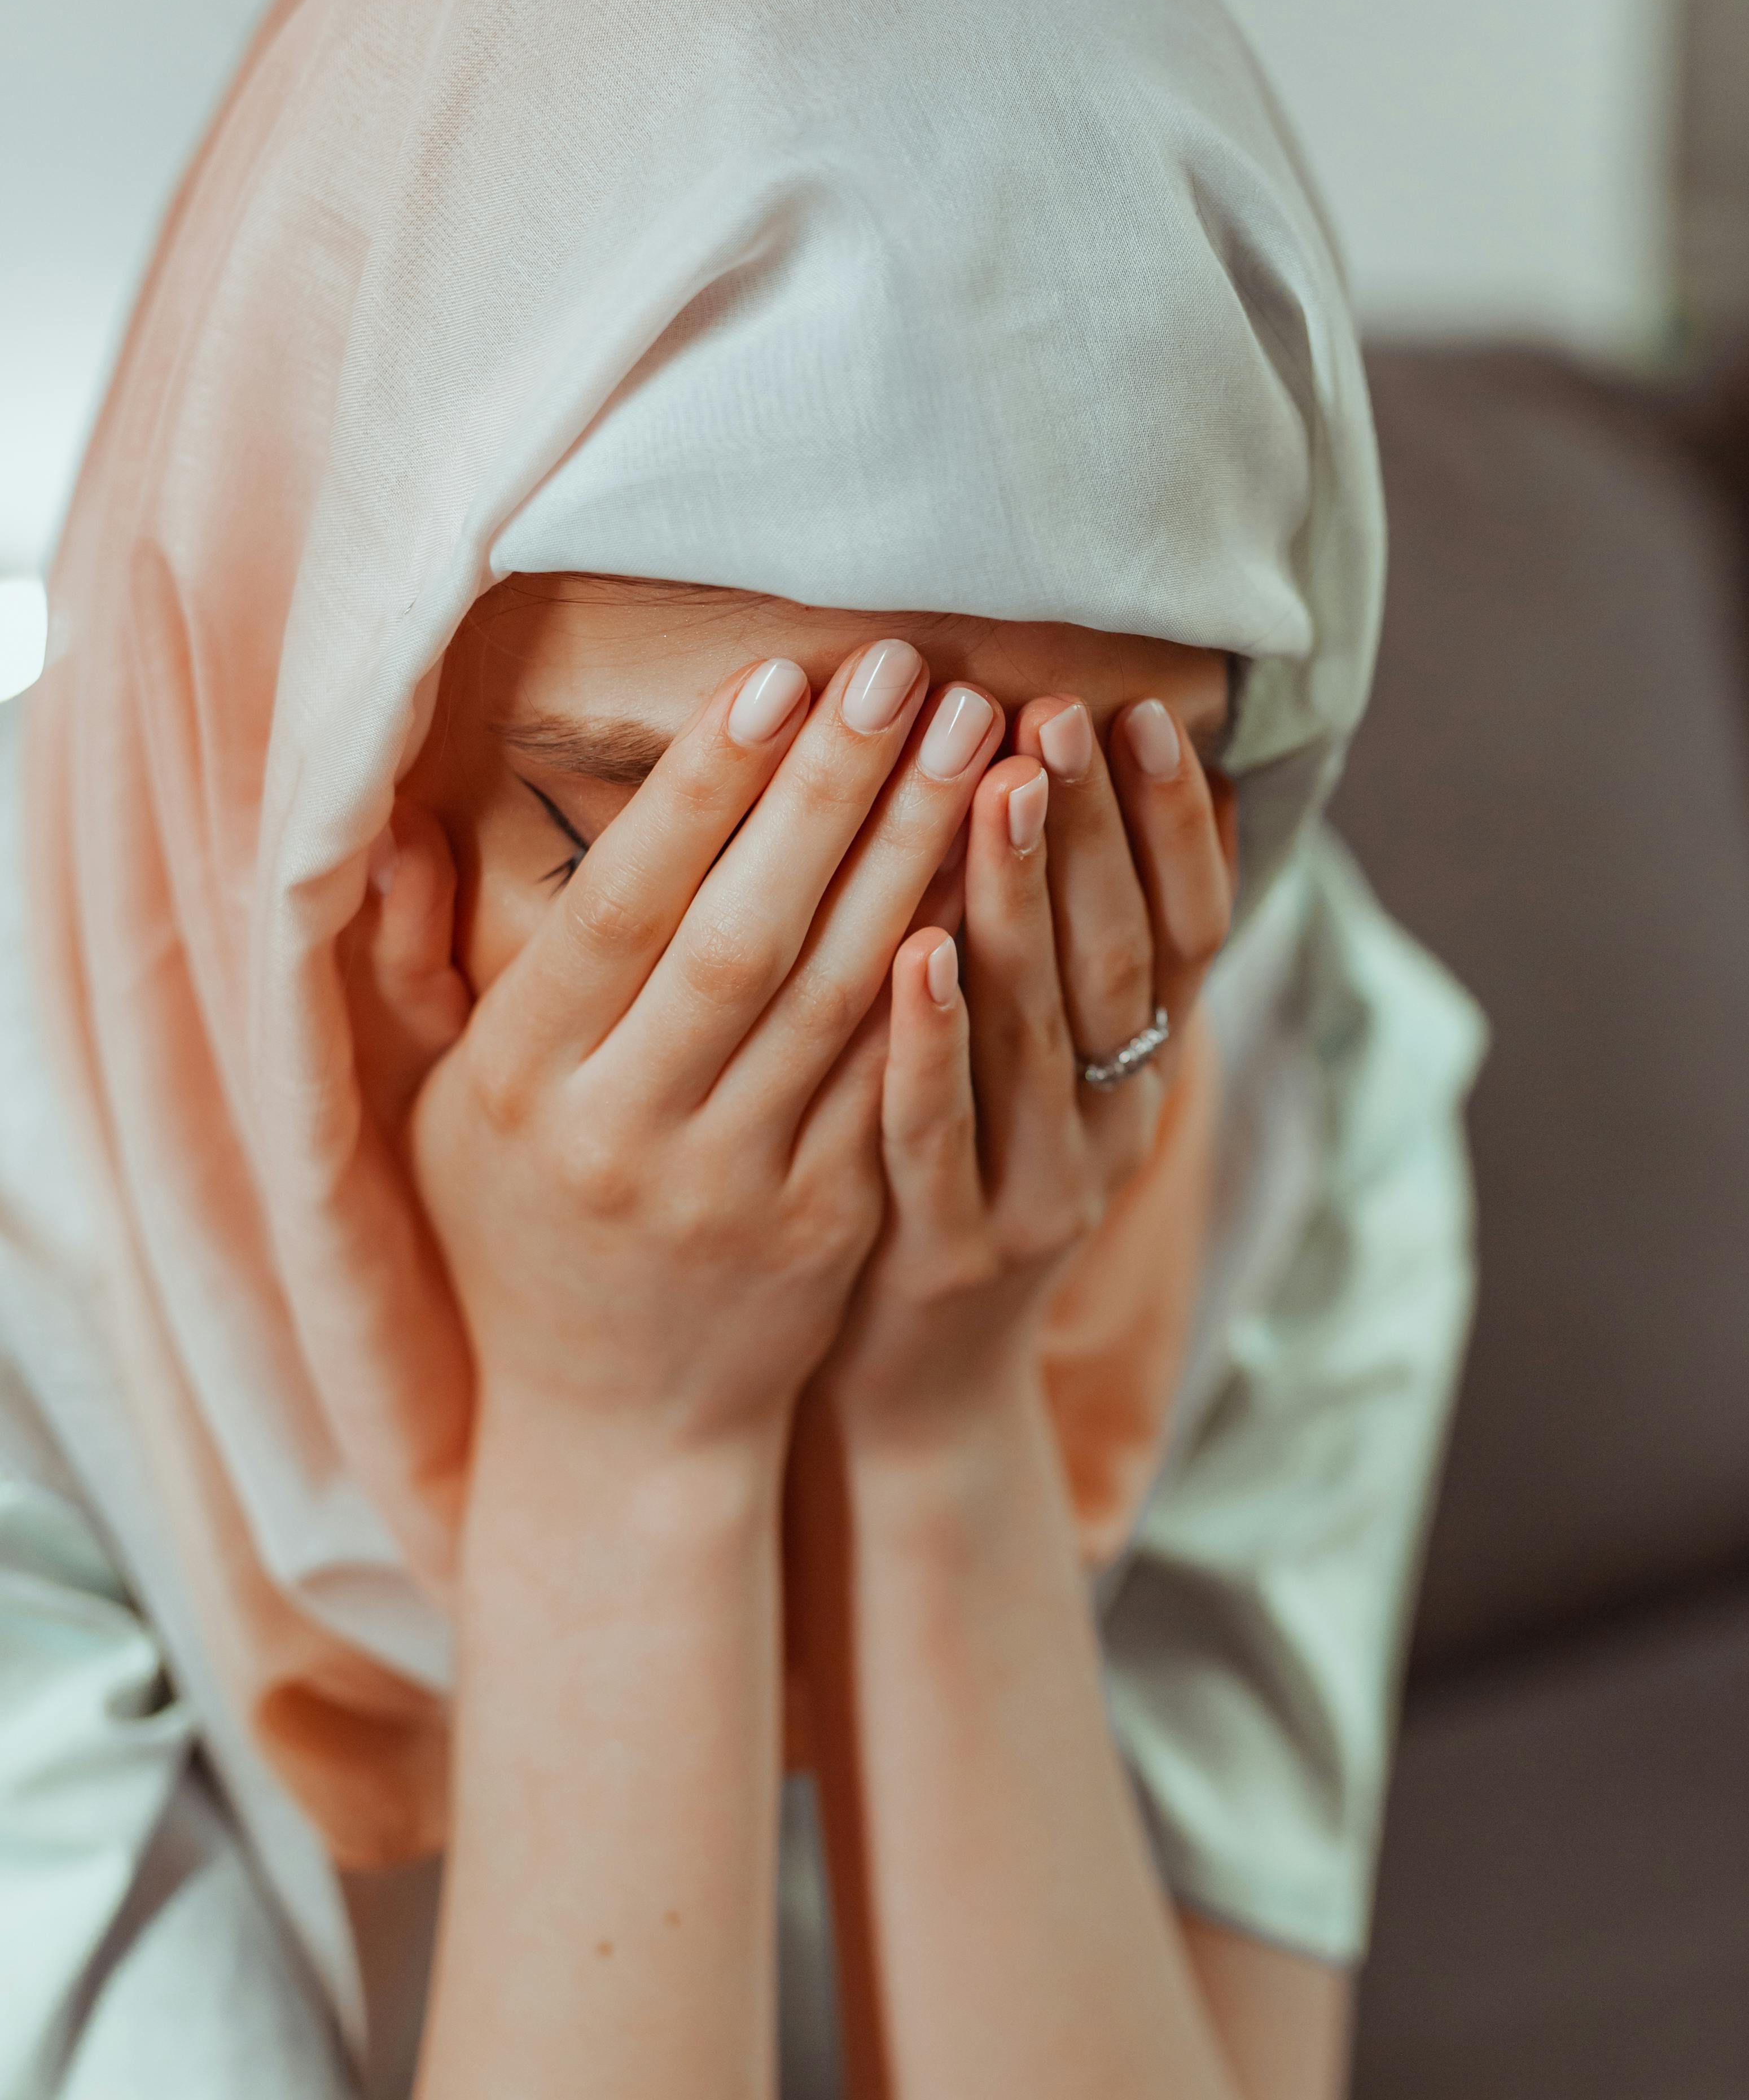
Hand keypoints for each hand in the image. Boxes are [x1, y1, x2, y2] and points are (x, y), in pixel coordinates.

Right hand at [359, 641, 1006, 1474]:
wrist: (611, 1430)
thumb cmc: (519, 1230)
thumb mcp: (442, 1108)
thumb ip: (421, 969)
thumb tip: (397, 831)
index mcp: (525, 1085)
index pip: (626, 908)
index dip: (706, 790)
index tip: (779, 677)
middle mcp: (627, 1136)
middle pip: (747, 937)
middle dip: (835, 794)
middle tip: (909, 669)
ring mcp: (736, 1189)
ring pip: (840, 999)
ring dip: (916, 857)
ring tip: (979, 735)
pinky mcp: (829, 1229)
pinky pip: (894, 1083)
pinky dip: (948, 979)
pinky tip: (999, 875)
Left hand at [824, 694, 1234, 1444]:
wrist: (925, 1390)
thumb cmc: (965, 1176)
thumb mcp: (1043, 1066)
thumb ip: (1077, 950)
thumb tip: (1129, 787)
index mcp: (1138, 1069)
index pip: (1187, 927)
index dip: (1174, 822)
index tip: (1138, 707)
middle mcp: (1108, 1124)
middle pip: (1119, 960)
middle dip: (1093, 828)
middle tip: (1056, 713)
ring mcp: (1036, 1192)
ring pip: (1039, 1033)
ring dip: (1021, 904)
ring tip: (995, 788)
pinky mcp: (949, 1252)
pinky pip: (940, 1134)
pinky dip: (932, 1042)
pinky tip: (912, 954)